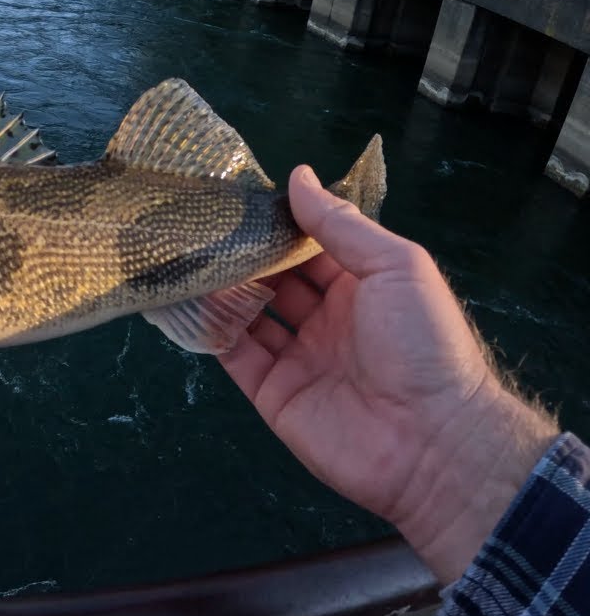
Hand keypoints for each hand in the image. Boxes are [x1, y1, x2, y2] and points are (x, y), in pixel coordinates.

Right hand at [220, 166, 557, 582]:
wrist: (431, 441)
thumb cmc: (422, 343)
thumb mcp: (393, 266)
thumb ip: (340, 223)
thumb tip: (298, 174)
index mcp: (360, 286)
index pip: (309, 247)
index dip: (277, 223)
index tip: (236, 197)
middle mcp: (326, 319)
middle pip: (273, 278)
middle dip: (241, 254)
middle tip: (197, 223)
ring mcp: (298, 357)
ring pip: (247, 313)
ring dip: (220, 288)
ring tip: (183, 255)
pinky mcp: (272, 393)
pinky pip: (234, 355)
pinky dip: (210, 330)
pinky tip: (186, 302)